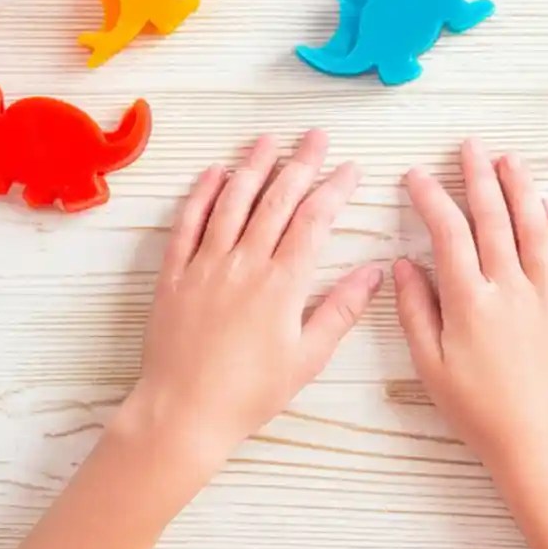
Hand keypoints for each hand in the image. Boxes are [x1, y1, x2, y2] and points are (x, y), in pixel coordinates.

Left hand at [119, 130, 383, 473]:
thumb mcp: (306, 359)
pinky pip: (187, 224)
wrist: (183, 412)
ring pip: (231, 202)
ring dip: (252, 167)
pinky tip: (214, 173)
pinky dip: (202, 194)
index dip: (335, 189)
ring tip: (268, 140)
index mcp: (282, 285)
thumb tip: (373, 273)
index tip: (351, 169)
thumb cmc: (249, 394)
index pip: (314, 221)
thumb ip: (339, 311)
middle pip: (276, 201)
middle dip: (300, 163)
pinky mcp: (174, 275)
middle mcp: (244, 264)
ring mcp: (205, 265)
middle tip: (316, 136)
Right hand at [393, 139, 547, 481]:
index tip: (417, 176)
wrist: (545, 446)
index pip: (448, 233)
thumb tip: (403, 264)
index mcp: (470, 301)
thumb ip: (415, 311)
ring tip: (510, 160)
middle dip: (479, 177)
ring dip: (521, 189)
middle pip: (495, 218)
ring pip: (535, 228)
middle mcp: (511, 288)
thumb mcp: (431, 367)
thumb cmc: (480, 413)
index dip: (430, 198)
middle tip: (470, 146)